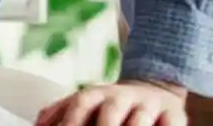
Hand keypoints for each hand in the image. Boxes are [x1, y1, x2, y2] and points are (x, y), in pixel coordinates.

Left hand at [36, 80, 186, 125]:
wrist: (153, 91)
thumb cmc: (110, 105)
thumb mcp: (85, 104)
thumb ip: (59, 112)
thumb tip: (38, 125)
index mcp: (97, 93)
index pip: (81, 102)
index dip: (72, 119)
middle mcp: (122, 97)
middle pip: (110, 112)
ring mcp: (149, 106)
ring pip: (140, 120)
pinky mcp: (174, 116)